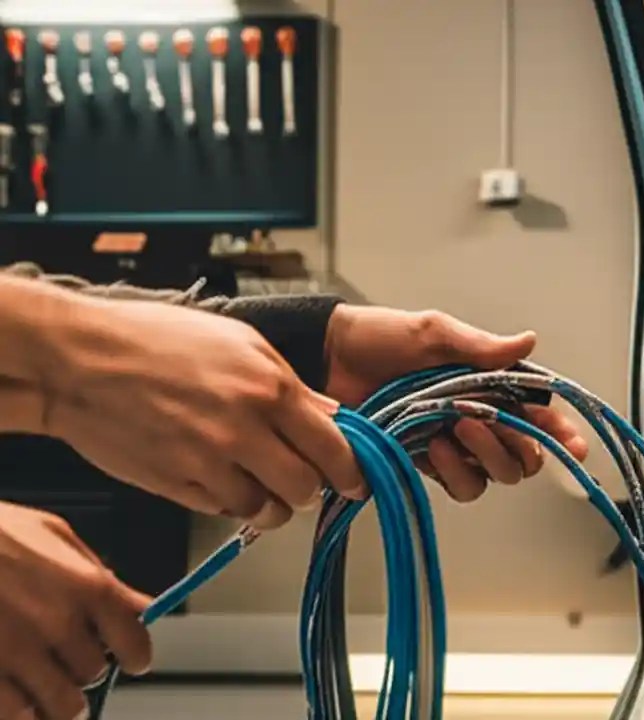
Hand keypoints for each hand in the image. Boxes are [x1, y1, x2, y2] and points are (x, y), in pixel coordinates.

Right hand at [0, 502, 151, 719]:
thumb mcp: (53, 535)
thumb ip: (99, 574)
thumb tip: (142, 605)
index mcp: (86, 587)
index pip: (134, 642)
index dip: (133, 655)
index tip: (129, 660)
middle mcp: (58, 624)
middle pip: (94, 673)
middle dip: (83, 669)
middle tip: (66, 659)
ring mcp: (17, 654)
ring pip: (62, 705)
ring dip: (57, 699)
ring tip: (44, 686)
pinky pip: (15, 715)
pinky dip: (20, 712)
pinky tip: (15, 697)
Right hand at [40, 297, 365, 528]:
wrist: (78, 359)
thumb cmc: (154, 339)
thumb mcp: (239, 341)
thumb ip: (290, 382)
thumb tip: (329, 414)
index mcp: (269, 387)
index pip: (333, 447)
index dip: (350, 471)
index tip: (355, 481)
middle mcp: (243, 428)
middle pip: (306, 488)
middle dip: (310, 487)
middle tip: (301, 477)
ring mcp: (207, 462)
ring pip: (267, 510)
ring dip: (270, 502)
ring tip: (258, 480)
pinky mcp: (175, 486)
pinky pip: (223, 510)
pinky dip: (229, 501)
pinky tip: (218, 474)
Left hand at [324, 305, 588, 501]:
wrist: (328, 359)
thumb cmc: (380, 338)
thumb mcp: (434, 332)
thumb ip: (481, 346)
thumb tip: (527, 343)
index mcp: (492, 385)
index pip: (539, 415)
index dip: (561, 433)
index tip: (572, 446)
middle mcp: (480, 418)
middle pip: (522, 456)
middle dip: (515, 447)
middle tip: (485, 422)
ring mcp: (454, 445)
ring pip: (492, 476)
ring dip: (483, 458)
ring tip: (454, 430)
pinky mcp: (426, 464)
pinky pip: (457, 484)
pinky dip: (452, 471)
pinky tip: (433, 447)